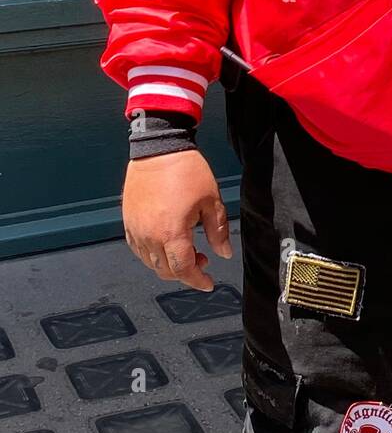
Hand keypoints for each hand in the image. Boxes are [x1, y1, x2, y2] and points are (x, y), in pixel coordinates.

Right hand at [122, 150, 231, 289]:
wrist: (159, 149)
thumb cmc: (185, 170)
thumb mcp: (211, 200)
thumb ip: (217, 231)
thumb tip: (224, 253)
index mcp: (171, 233)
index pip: (183, 270)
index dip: (197, 280)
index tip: (208, 283)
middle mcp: (149, 236)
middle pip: (166, 271)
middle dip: (186, 272)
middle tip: (202, 259)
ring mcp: (136, 230)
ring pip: (150, 263)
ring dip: (169, 265)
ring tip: (185, 249)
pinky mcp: (128, 222)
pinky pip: (138, 250)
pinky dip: (152, 254)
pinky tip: (165, 243)